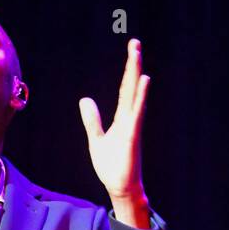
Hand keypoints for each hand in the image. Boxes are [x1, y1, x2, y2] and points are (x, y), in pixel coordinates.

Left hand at [79, 38, 148, 206]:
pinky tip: (143, 81)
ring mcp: (132, 125)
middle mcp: (130, 118)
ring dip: (136, 74)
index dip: (128, 71)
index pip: (126, 90)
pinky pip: (136, 112)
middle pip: (131, 86)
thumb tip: (85, 100)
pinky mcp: (132, 135)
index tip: (132, 51)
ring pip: (135, 95)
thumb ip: (92, 119)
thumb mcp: (96, 139)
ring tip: (137, 55)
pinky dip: (140, 96)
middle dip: (132, 64)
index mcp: (122, 118)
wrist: (120, 186)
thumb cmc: (112, 166)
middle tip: (134, 43)